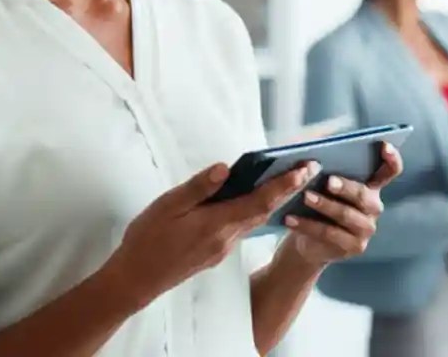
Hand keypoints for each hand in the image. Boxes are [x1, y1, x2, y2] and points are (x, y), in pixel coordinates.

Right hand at [104, 160, 315, 308]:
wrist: (137, 279)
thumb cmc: (148, 239)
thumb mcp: (168, 206)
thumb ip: (199, 187)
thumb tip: (225, 168)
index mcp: (216, 223)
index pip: (259, 201)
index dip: (284, 184)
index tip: (304, 169)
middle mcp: (226, 237)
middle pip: (265, 210)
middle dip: (289, 189)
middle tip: (310, 168)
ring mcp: (223, 247)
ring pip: (256, 219)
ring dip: (276, 199)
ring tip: (292, 179)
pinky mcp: (217, 252)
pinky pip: (244, 227)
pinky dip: (257, 210)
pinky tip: (258, 199)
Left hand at [283, 143, 404, 266]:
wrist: (309, 242)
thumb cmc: (318, 205)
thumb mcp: (323, 186)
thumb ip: (325, 170)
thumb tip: (312, 158)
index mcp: (371, 187)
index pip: (390, 171)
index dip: (392, 159)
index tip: (384, 145)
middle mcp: (374, 207)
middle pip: (364, 195)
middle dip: (346, 187)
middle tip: (328, 181)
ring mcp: (366, 229)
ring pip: (346, 215)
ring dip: (324, 205)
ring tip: (305, 197)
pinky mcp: (354, 246)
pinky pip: (329, 234)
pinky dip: (308, 225)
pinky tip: (290, 219)